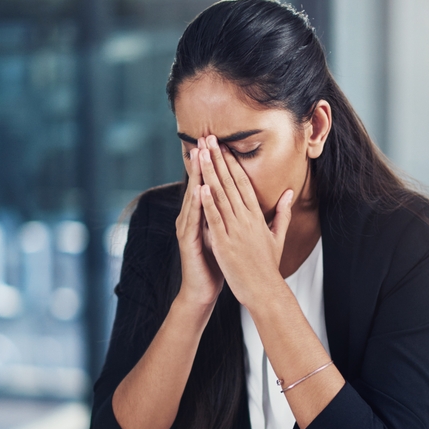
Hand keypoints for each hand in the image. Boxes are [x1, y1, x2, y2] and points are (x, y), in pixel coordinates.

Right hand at [175, 147, 223, 306]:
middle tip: (205, 137)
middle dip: (203, 161)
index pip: (209, 184)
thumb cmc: (215, 264)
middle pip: (198, 185)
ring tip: (199, 155)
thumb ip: (231, 216)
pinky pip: (192, 219)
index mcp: (204, 215)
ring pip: (193, 197)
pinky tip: (199, 189)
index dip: (215, 164)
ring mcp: (187, 228)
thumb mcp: (225, 236)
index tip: (221, 142)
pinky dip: (196, 203)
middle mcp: (192, 218)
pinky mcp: (187, 241)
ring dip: (197, 176)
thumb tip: (240, 200)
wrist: (203, 291)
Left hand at [197, 135, 293, 307]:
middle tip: (209, 138)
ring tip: (201, 152)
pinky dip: (208, 202)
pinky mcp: (225, 244)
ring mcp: (235, 230)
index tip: (223, 146)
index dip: (232, 162)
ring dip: (210, 172)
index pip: (243, 183)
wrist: (264, 290)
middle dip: (218, 159)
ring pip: (220, 196)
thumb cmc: (269, 265)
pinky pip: (215, 219)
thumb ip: (282, 213)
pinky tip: (201, 186)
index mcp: (257, 216)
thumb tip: (289, 192)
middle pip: (230, 182)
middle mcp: (246, 219)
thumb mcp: (278, 236)